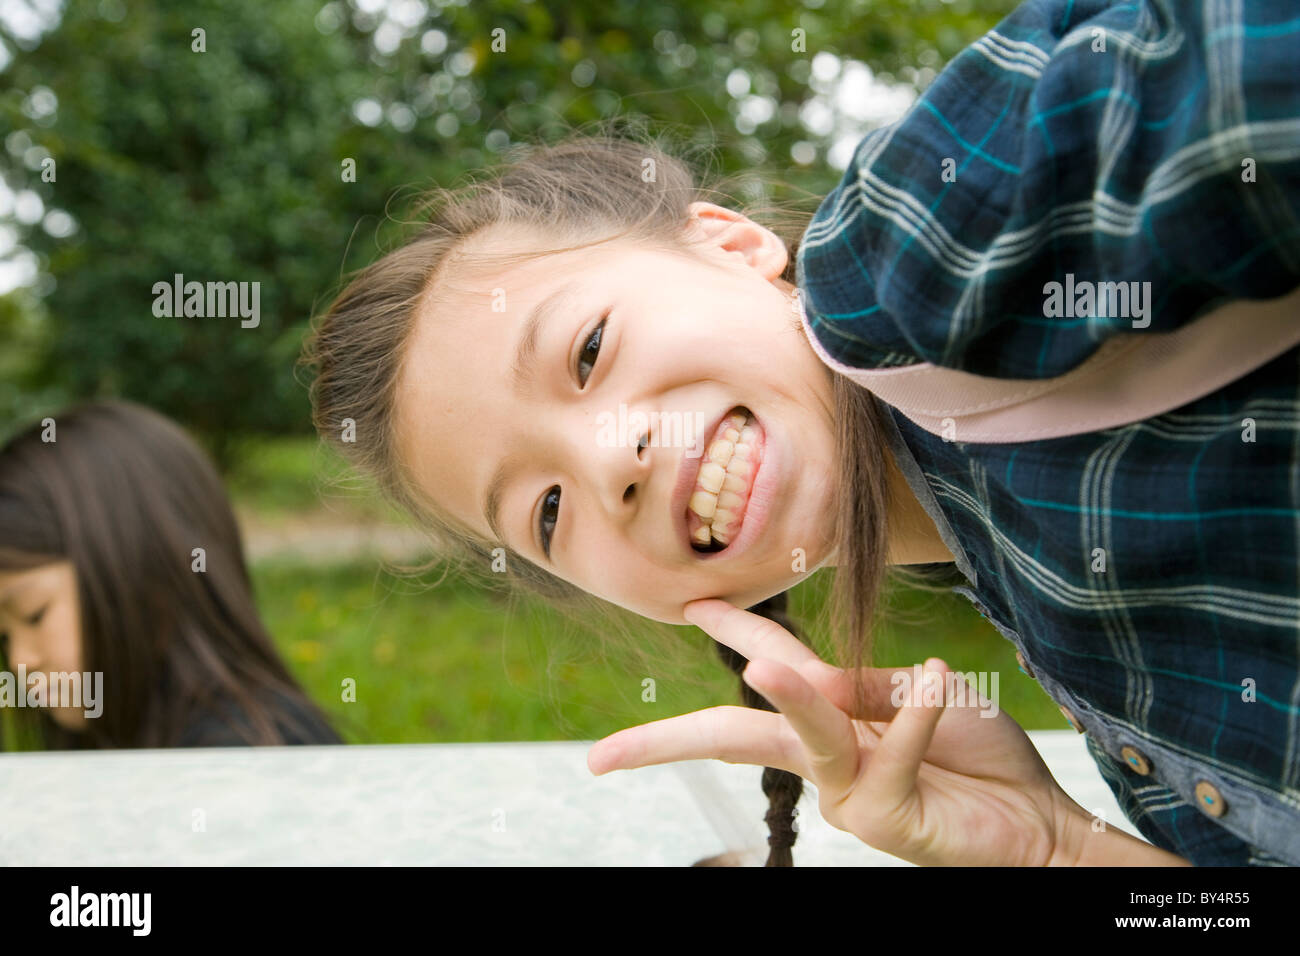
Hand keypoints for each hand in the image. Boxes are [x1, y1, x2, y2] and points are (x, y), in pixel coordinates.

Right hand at [587, 598, 1079, 865]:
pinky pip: (886, 756)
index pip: (768, 671)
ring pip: (806, 737)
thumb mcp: (919, 695)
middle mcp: (824, 761)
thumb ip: (860, 685)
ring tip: (761, 661)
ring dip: (788, 697)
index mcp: (830, 721)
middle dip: (664, 743)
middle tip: (600, 756)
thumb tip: (792, 668)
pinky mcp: (880, 821)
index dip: (732, 629)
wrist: (1037, 815)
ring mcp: (847, 796)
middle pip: (732, 741)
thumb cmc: (977, 750)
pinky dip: (914, 715)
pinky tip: (939, 683)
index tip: (690, 603)